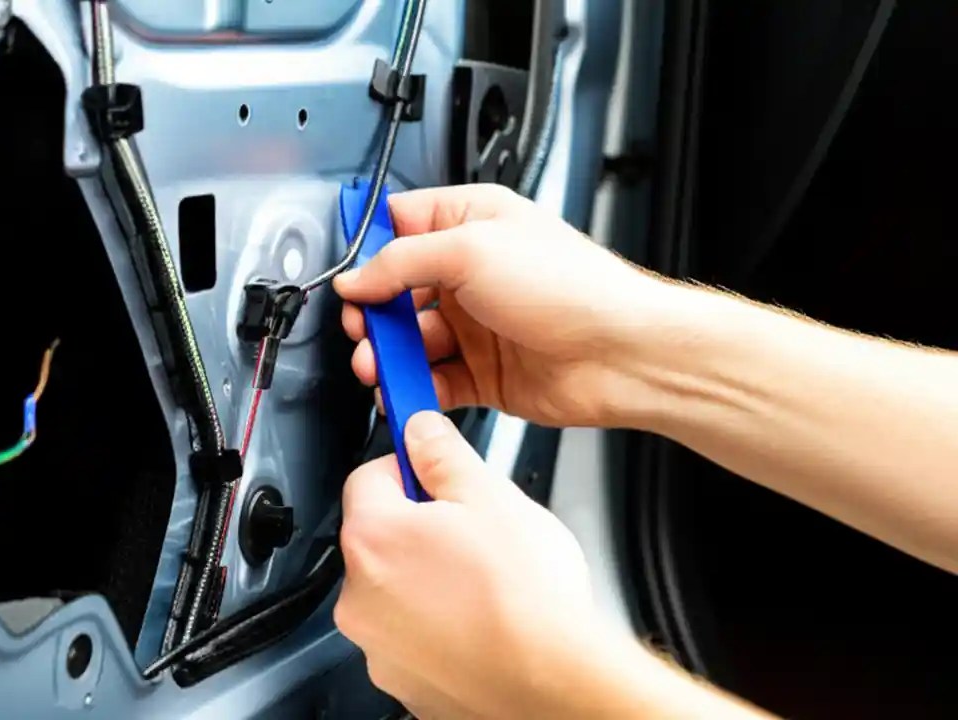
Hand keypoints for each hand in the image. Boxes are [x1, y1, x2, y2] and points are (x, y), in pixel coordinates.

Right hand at [335, 183, 664, 427]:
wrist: (622, 355)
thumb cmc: (573, 287)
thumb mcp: (472, 250)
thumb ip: (402, 261)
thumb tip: (357, 277)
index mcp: (471, 222)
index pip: (399, 226)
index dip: (368, 249)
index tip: (347, 275)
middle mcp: (470, 272)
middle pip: (394, 291)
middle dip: (371, 313)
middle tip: (362, 328)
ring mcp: (476, 325)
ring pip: (408, 342)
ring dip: (386, 355)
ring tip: (377, 366)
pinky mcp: (482, 373)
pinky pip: (431, 382)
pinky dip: (412, 389)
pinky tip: (403, 391)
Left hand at [336, 412, 774, 719]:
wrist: (556, 685)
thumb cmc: (528, 601)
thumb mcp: (492, 497)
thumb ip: (444, 455)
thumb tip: (421, 431)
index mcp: (372, 537)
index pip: (368, 476)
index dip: (408, 468)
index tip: (435, 472)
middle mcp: (359, 595)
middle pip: (381, 536)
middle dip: (421, 527)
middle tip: (474, 532)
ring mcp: (377, 644)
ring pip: (395, 590)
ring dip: (427, 579)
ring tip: (484, 584)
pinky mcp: (400, 680)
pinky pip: (410, 636)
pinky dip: (437, 626)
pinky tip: (480, 621)